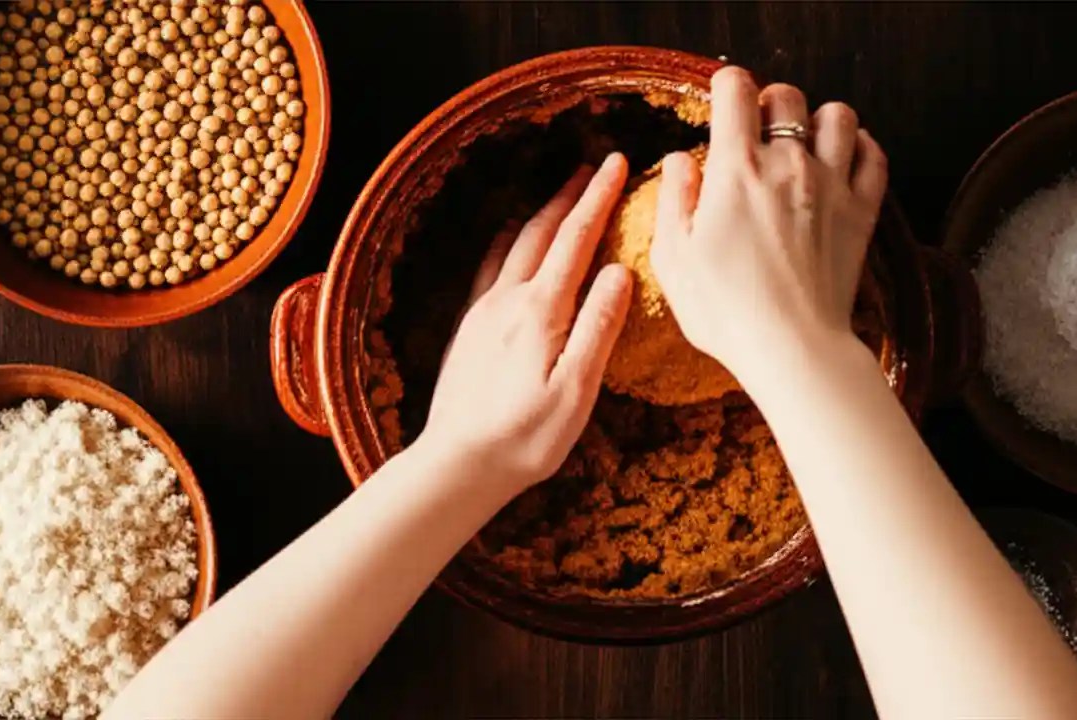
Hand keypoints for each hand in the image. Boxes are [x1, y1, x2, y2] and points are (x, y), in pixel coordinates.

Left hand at [418, 155, 632, 492]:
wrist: (458, 463)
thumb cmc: (525, 438)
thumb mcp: (576, 390)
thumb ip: (598, 327)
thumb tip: (619, 271)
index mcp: (541, 311)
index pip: (577, 240)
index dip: (599, 198)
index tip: (616, 163)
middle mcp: (508, 300)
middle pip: (543, 232)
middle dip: (572, 196)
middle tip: (594, 167)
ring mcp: (483, 312)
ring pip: (514, 244)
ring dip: (541, 214)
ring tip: (561, 194)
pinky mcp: (469, 329)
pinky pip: (490, 268)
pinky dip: (507, 241)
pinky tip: (508, 240)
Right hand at [650, 67, 888, 380]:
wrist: (792, 348)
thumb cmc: (725, 311)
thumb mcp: (673, 258)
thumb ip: (673, 199)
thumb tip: (680, 161)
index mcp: (736, 170)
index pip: (736, 91)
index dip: (726, 87)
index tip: (721, 101)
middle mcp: (788, 165)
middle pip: (787, 97)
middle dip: (769, 104)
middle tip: (759, 131)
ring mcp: (831, 186)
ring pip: (839, 116)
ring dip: (819, 121)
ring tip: (804, 144)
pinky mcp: (861, 213)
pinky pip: (874, 157)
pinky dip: (861, 149)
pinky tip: (843, 162)